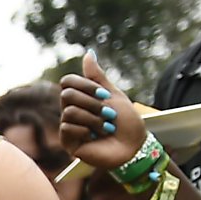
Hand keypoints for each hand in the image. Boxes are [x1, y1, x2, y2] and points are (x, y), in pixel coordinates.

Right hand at [59, 51, 149, 173]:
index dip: (86, 85)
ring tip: (106, 129)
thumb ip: (98, 76)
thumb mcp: (113, 94)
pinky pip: (68, 127)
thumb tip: (88, 53)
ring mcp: (69, 127)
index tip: (106, 95)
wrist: (133, 147)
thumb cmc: (126, 122)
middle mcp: (72, 111)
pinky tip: (95, 138)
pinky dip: (87, 131)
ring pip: (69, 112)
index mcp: (81, 98)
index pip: (67, 82)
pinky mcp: (68, 142)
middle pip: (67, 94)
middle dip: (92, 103)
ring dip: (93, 119)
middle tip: (109, 114)